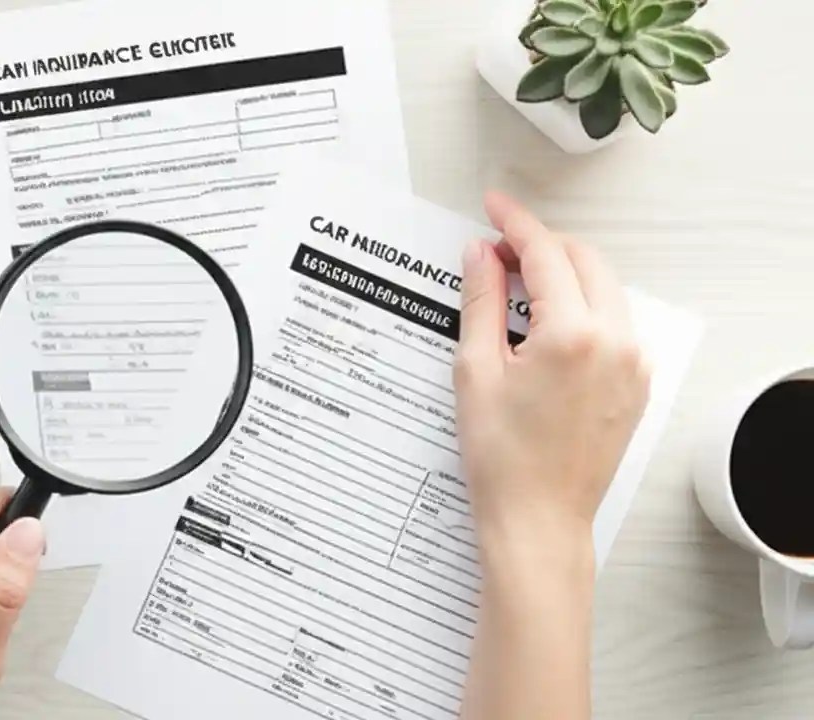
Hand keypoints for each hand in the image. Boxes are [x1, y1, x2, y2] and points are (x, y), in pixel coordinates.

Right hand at [455, 192, 650, 719]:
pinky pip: (613, 323)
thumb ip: (481, 301)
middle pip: (583, 262)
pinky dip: (582, 307)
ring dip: (563, 274)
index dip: (514, 224)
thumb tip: (481, 254)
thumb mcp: (476, 370)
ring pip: (603, 289)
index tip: (493, 206)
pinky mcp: (637, 384)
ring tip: (515, 287)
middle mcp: (615, 341)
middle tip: (495, 250)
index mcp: (573, 334)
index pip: (545, 254)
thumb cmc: (501, 457)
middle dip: (541, 246)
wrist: (538, 520)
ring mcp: (634, 364)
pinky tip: (544, 323)